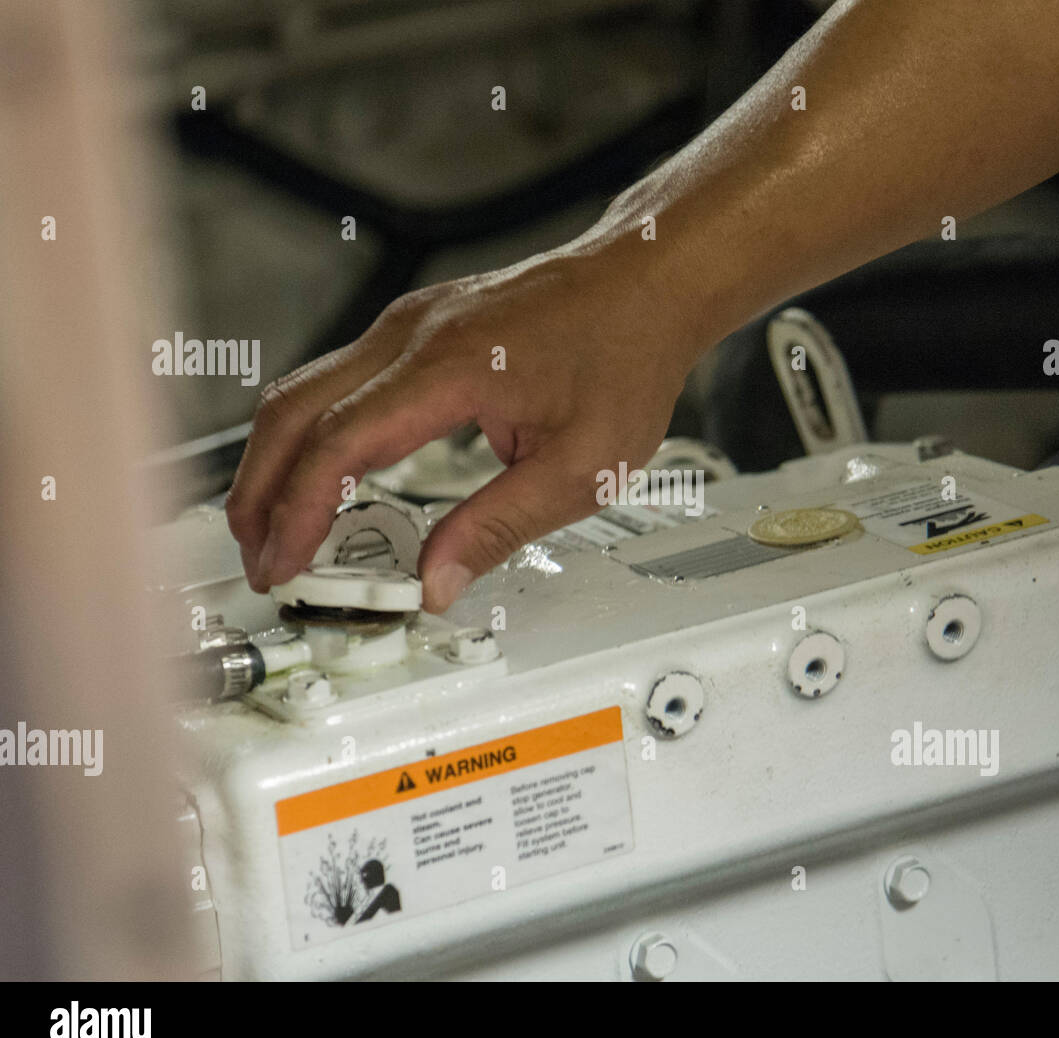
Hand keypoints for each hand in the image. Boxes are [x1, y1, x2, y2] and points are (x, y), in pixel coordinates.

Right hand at [226, 247, 701, 611]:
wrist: (646, 282)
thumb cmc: (624, 356)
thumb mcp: (580, 467)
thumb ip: (499, 527)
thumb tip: (436, 581)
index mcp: (447, 368)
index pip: (338, 445)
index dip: (299, 514)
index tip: (283, 564)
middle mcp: (412, 336)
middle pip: (293, 410)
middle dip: (260, 491)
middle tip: (258, 556)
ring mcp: (409, 325)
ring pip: (306, 391)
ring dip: (280, 461)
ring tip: (279, 527)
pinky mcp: (418, 330)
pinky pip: (340, 381)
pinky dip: (315, 434)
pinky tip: (326, 477)